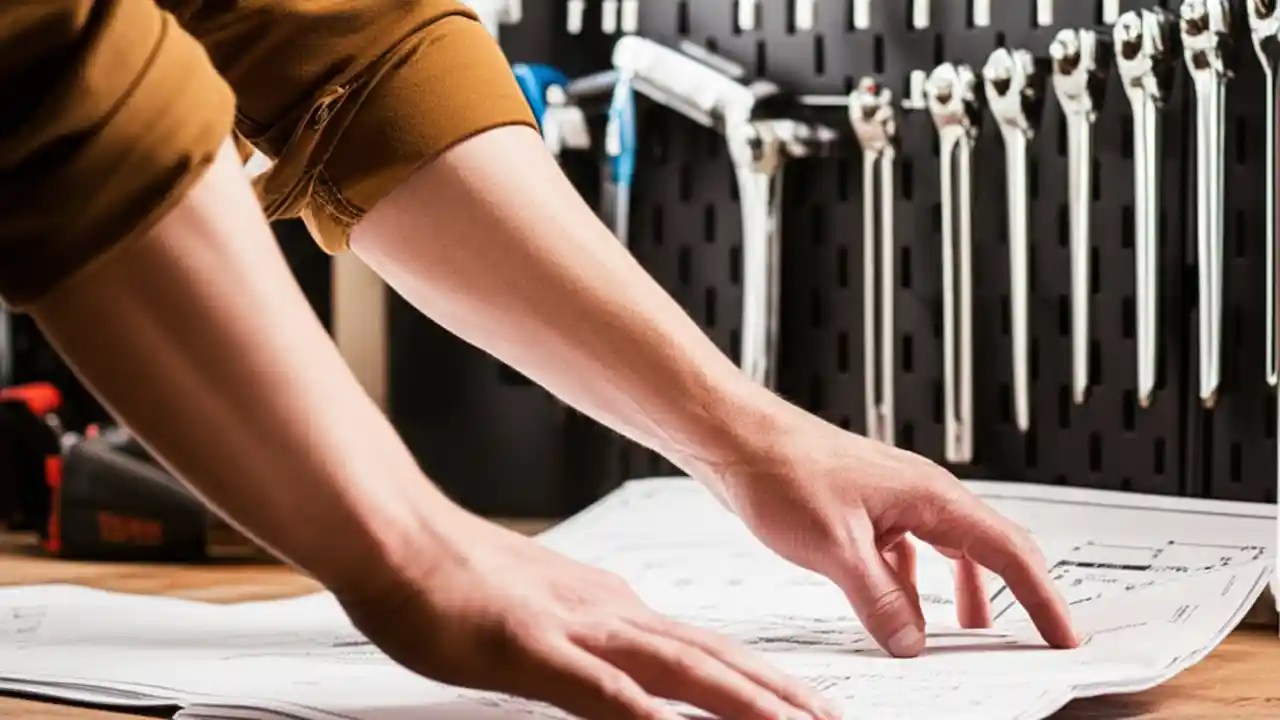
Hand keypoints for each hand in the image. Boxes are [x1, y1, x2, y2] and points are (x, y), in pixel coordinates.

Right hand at [336, 512, 840, 719]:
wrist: (401, 538)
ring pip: (676, 669)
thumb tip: (637, 679)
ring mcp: (574, 630)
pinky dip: (639, 712)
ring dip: (740, 702)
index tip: (809, 707)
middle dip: (778, 697)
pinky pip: (594, 687)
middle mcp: (610, 616)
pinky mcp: (529, 647)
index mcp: (615, 610)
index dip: (764, 682)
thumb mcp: (548, 618)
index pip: (708, 651)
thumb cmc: (460, 579)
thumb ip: (597, 647)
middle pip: (712, 660)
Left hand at [695, 399, 1078, 657]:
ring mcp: (893, 502)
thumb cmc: (782, 469)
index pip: (1008, 552)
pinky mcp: (865, 512)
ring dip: (960, 593)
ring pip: (946, 553)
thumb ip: (880, 601)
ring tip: (964, 634)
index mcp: (930, 497)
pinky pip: (906, 554)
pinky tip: (896, 609)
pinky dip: (911, 587)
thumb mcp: (836, 548)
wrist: (737, 439)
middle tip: (1032, 636)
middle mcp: (920, 496)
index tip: (1062, 633)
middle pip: (988, 549)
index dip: (1042, 598)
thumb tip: (912, 642)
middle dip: (1014, 595)